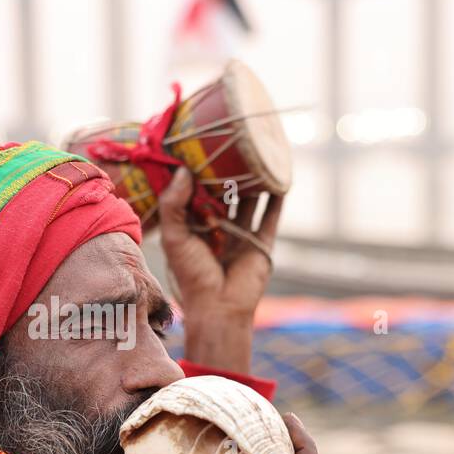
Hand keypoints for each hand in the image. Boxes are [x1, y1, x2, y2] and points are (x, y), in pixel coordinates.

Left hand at [156, 167, 283, 373]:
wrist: (218, 307)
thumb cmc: (191, 275)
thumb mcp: (175, 236)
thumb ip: (174, 204)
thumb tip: (184, 170)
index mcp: (194, 228)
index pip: (196, 195)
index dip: (197, 175)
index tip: (198, 149)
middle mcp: (218, 230)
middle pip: (225, 195)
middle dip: (227, 173)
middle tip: (229, 146)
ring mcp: (240, 237)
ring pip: (249, 202)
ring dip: (253, 182)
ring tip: (256, 156)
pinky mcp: (260, 245)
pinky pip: (271, 218)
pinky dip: (276, 200)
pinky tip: (279, 180)